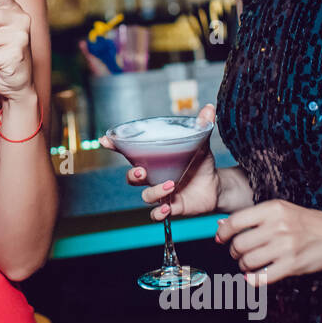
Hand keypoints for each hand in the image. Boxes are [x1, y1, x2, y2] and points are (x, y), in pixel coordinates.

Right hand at [101, 104, 218, 219]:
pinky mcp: (170, 206)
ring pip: (145, 195)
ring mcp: (160, 192)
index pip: (129, 152)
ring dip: (154, 192)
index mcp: (154, 159)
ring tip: (170, 185)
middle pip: (132, 178)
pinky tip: (167, 208)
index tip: (105, 140)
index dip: (115, 146)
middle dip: (133, 175)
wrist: (215, 185)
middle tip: (143, 170)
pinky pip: (156, 214)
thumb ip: (203, 126)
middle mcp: (153, 176)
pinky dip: (159, 213)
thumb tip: (209, 108)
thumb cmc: (200, 163)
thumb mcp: (201, 143)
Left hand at [214, 199, 321, 286]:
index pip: (235, 221)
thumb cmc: (308, 223)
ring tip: (248, 264)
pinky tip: (253, 276)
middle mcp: (278, 226)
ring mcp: (285, 247)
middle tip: (238, 253)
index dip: (223, 233)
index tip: (221, 239)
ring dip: (243, 266)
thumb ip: (253, 217)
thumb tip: (221, 224)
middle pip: (239, 244)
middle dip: (234, 252)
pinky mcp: (292, 265)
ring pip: (248, 261)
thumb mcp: (281, 211)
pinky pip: (262, 277)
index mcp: (273, 209)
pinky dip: (253, 279)